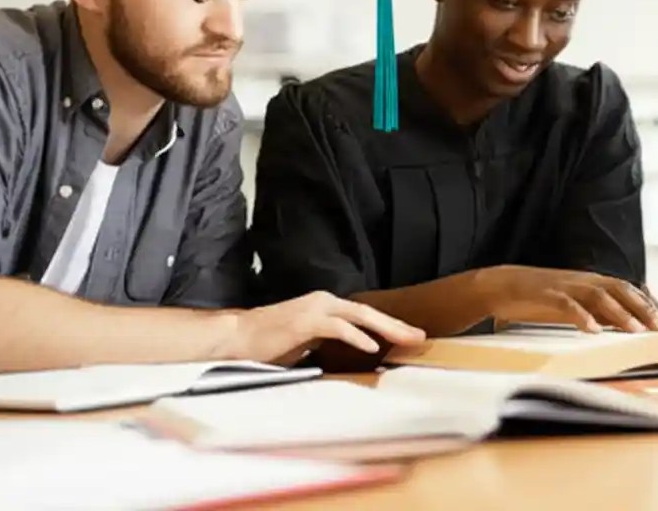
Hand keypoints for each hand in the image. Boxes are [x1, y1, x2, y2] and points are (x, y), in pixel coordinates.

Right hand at [232, 291, 425, 365]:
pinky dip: (356, 336)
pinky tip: (372, 347)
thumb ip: (329, 343)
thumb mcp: (307, 343)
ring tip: (406, 339)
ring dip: (386, 327)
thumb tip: (352, 355)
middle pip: (368, 313)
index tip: (411, 337)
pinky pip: (337, 327)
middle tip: (420, 337)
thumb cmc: (269, 344)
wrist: (237, 337)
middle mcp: (324, 302)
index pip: (365, 315)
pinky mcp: (305, 320)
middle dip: (397, 325)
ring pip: (358, 315)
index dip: (390, 325)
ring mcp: (315, 308)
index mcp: (326, 307)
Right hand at [473, 265, 657, 333]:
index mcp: (590, 281)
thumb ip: (595, 310)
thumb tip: (621, 326)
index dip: (649, 304)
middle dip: (644, 308)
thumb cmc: (537, 297)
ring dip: (619, 312)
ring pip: (598, 295)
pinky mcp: (544, 294)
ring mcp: (564, 285)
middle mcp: (582, 280)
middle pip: (620, 289)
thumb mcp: (572, 302)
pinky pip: (566, 304)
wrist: (500, 285)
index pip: (628, 289)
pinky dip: (581, 316)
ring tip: (636, 330)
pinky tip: (592, 330)